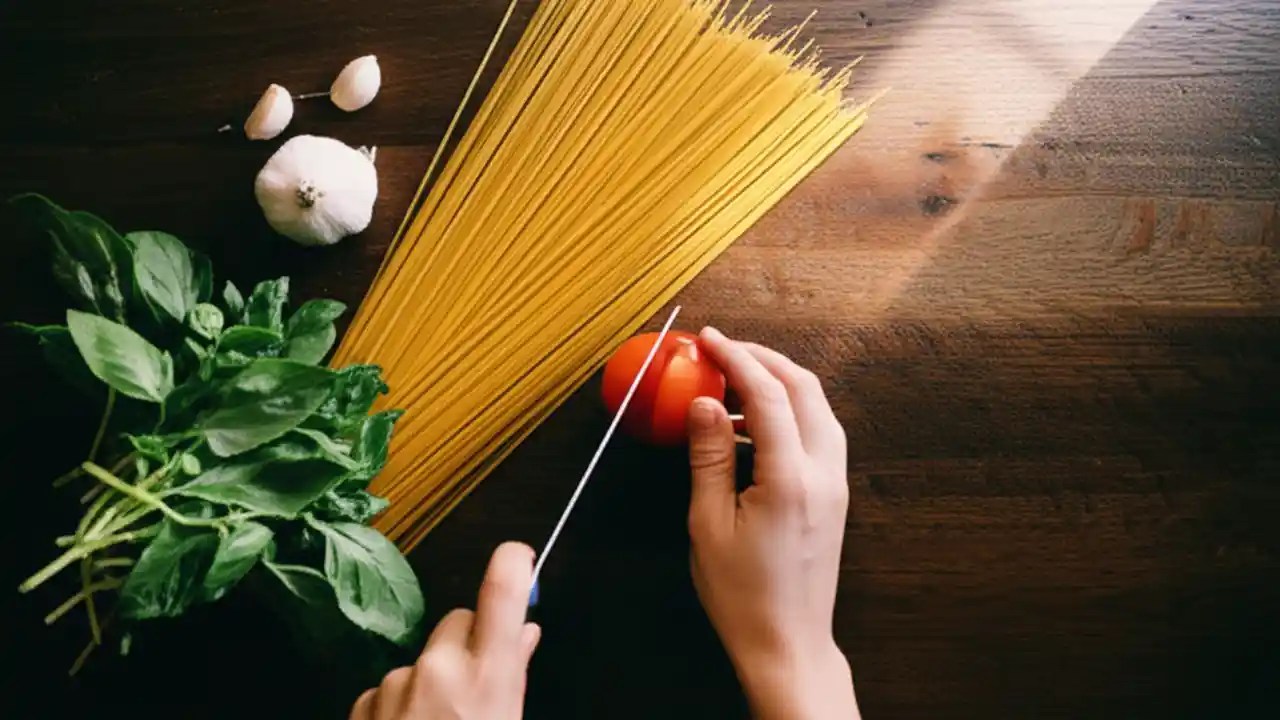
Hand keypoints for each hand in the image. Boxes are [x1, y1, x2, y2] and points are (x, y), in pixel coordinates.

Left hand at [349, 542, 540, 719]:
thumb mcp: (507, 718)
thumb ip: (512, 674)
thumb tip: (524, 633)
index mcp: (485, 676)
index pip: (502, 590)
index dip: (512, 562)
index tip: (519, 556)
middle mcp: (438, 668)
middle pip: (458, 621)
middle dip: (469, 641)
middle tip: (475, 688)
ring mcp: (395, 683)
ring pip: (424, 657)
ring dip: (433, 678)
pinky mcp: (363, 701)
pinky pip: (390, 685)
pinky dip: (401, 703)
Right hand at [686, 327, 857, 719]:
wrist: (787, 642)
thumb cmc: (744, 595)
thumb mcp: (708, 523)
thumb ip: (709, 456)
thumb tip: (703, 403)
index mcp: (790, 480)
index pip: (769, 394)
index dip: (737, 357)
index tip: (709, 339)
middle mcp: (823, 474)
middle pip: (804, 388)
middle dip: (763, 358)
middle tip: (723, 349)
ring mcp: (835, 484)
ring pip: (817, 408)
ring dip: (779, 383)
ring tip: (731, 384)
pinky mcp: (833, 496)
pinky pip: (817, 433)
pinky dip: (788, 413)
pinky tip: (753, 425)